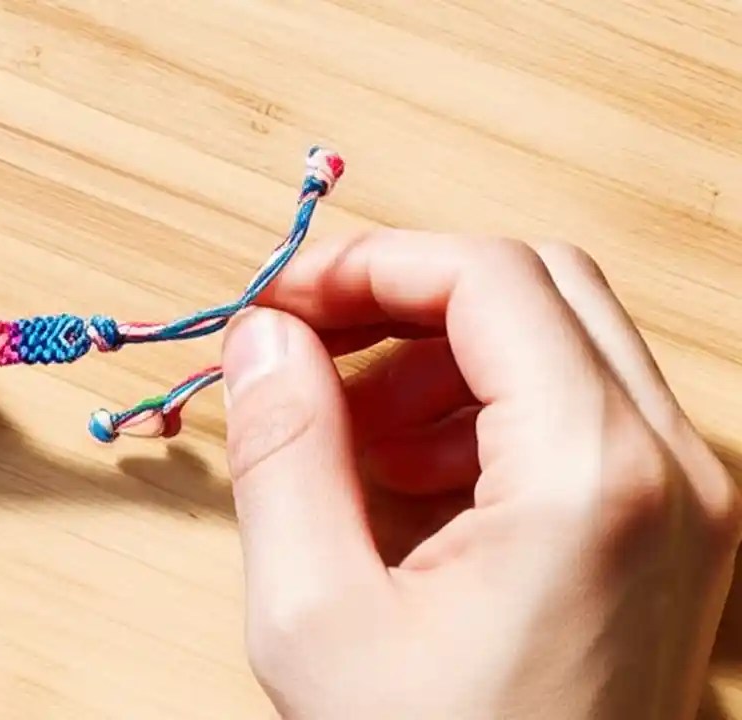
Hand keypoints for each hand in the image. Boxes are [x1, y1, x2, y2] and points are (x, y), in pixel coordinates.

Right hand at [221, 231, 738, 718]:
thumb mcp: (317, 618)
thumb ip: (282, 452)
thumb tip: (263, 339)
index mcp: (589, 479)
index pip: (487, 279)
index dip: (370, 265)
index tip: (281, 301)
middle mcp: (671, 469)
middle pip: (538, 285)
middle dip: (407, 295)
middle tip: (307, 341)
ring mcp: (690, 500)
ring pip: (566, 338)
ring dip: (444, 349)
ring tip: (349, 420)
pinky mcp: (678, 532)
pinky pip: (585, 408)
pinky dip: (489, 404)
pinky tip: (412, 469)